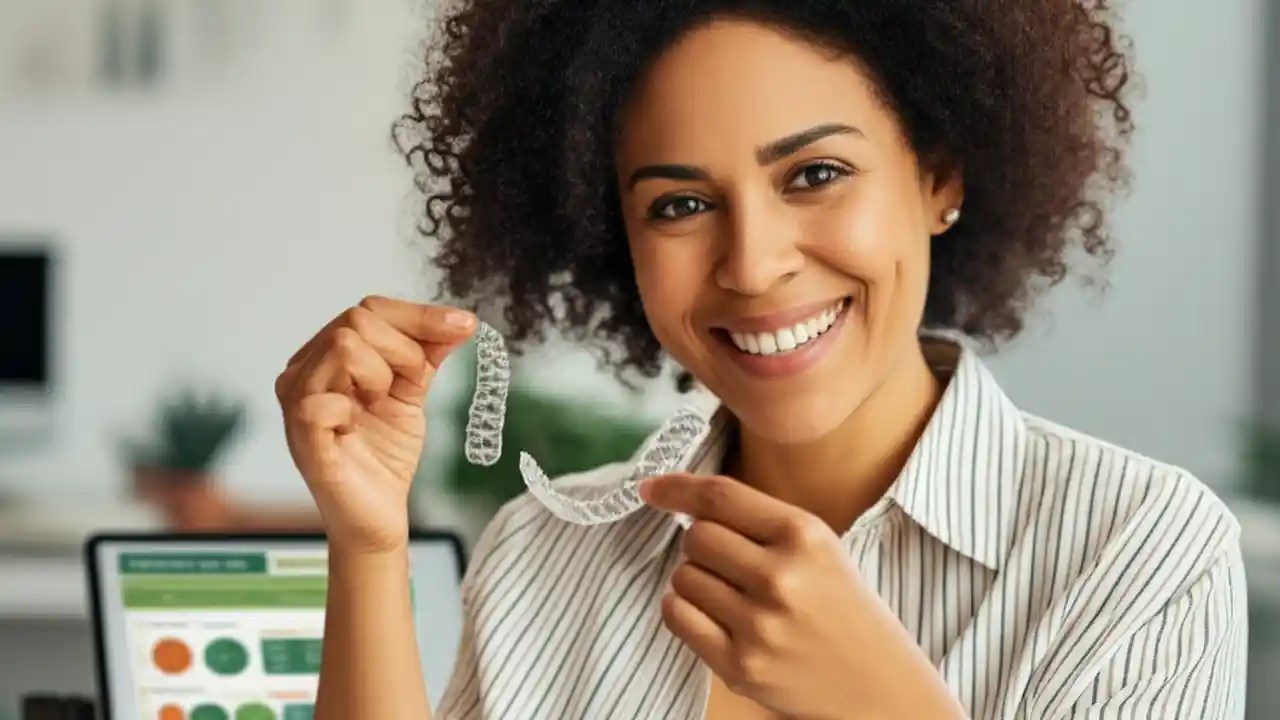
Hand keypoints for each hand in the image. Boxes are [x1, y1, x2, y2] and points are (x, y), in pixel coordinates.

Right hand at [276, 296, 475, 553]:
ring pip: (344, 345)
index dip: (419, 316)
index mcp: (325, 357)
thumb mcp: (412, 394)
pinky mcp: (301, 435)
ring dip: (381, 373)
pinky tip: (356, 426)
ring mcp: (296, 402)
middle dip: (403, 349)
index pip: (368, 309)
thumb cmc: (385, 455)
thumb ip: (427, 354)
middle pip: (356, 319)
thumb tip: (460, 320)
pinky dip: (355, 407)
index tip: (465, 326)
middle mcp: (302, 372)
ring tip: (380, 404)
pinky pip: (326, 398)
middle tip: (408, 386)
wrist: (380, 516)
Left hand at [640, 474, 964, 719]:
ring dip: (695, 580)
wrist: (878, 684)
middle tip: (726, 562)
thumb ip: (757, 522)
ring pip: (683, 576)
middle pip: (696, 537)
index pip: (719, 497)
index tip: (650, 488)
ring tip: (729, 594)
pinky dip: (683, 609)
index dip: (676, 488)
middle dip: (701, 544)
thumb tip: (676, 498)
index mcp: (804, 535)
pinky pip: (677, 616)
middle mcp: (781, 577)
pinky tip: (709, 614)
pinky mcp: (740, 666)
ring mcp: (758, 625)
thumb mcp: (818, 548)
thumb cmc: (840, 607)